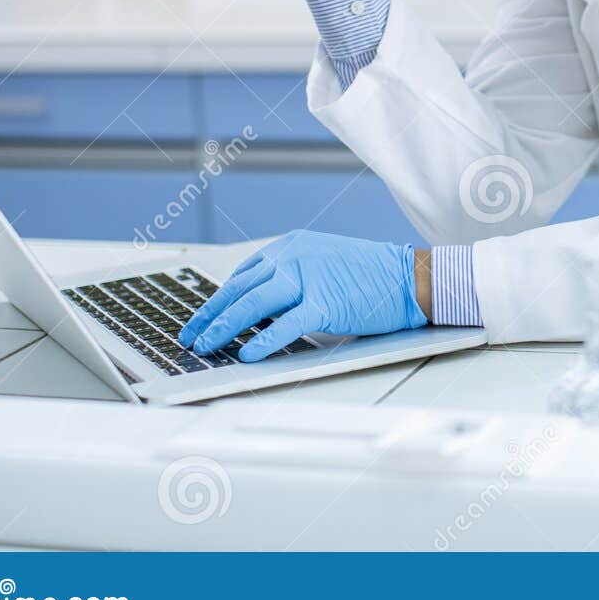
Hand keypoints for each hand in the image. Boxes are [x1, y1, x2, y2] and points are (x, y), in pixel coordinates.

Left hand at [178, 230, 425, 361]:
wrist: (409, 277)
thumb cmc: (370, 275)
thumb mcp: (322, 264)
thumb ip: (290, 280)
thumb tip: (256, 311)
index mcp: (291, 245)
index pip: (243, 274)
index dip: (218, 299)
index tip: (202, 317)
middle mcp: (294, 256)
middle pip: (239, 288)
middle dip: (209, 314)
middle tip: (189, 335)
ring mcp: (310, 277)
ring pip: (253, 304)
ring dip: (224, 327)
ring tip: (205, 346)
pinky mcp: (326, 302)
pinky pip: (286, 324)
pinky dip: (263, 340)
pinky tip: (247, 354)